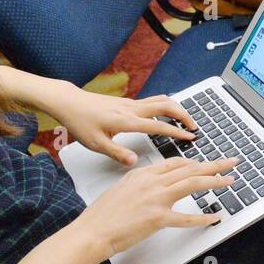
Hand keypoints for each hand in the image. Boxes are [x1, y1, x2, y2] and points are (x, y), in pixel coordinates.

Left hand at [48, 87, 198, 165]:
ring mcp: (131, 103)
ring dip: (176, 108)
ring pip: (161, 100)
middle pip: (167, 106)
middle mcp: (132, 109)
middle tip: (194, 126)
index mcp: (127, 121)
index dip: (177, 132)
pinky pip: (153, 100)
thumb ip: (117, 153)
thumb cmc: (80, 122)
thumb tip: (134, 162)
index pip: (159, 125)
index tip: (190, 137)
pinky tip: (166, 113)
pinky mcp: (127, 102)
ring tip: (185, 119)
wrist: (69, 102)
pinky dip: (165, 105)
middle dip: (184, 115)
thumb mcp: (95, 143)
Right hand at [74, 157, 237, 257]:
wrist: (91, 232)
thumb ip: (141, 183)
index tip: (208, 163)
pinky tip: (214, 217)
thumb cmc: (102, 215)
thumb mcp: (122, 188)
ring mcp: (155, 199)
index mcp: (142, 174)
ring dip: (215, 181)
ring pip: (192, 184)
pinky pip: (186, 217)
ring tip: (230, 180)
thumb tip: (154, 182)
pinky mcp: (157, 218)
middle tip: (231, 162)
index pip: (176, 163)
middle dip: (214, 165)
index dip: (196, 162)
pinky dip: (202, 217)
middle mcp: (151, 183)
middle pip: (189, 169)